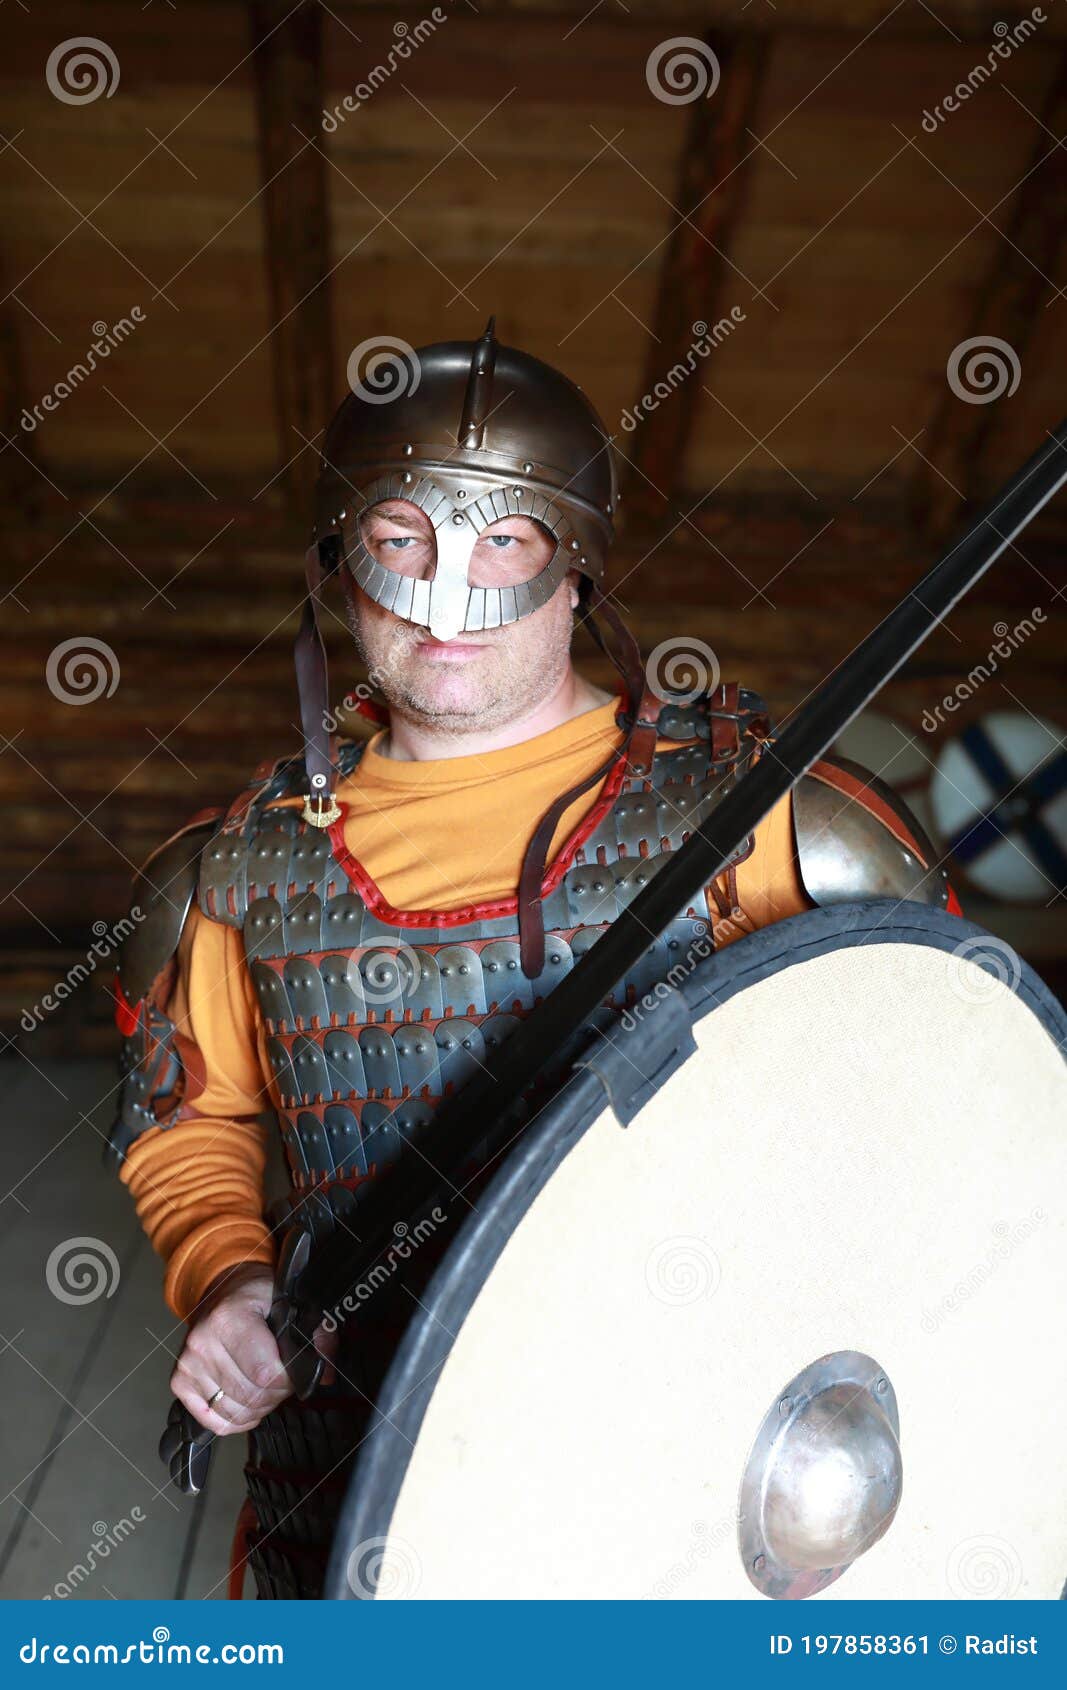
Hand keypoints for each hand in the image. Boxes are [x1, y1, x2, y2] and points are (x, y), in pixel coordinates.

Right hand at [170, 1266, 337, 1436]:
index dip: (288, 1380)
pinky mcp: (179, 1381)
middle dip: (275, 1394)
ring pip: (235, 1413)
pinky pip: (213, 1421)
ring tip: (264, 1386)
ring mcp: (188, 1364)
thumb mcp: (294, 1303)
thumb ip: (318, 1336)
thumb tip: (324, 1374)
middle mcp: (203, 1341)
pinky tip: (246, 1402)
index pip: (266, 1373)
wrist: (225, 1289)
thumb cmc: (259, 1297)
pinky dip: (236, 1420)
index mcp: (230, 1318)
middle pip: (251, 1396)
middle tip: (281, 1378)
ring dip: (258, 1408)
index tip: (294, 1370)